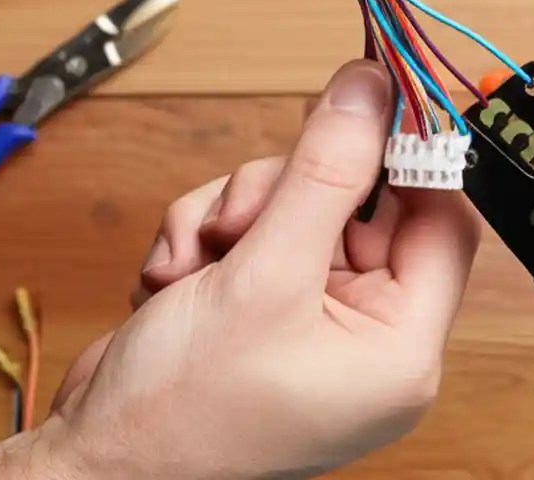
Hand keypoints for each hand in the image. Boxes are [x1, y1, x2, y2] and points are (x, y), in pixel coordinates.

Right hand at [0, 60, 477, 479]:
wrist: (91, 464)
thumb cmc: (181, 414)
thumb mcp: (263, 275)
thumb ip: (325, 172)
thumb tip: (372, 91)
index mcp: (400, 347)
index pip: (441, 218)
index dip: (407, 155)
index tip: (370, 100)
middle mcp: (367, 336)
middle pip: (361, 205)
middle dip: (291, 192)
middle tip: (244, 211)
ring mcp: (312, 321)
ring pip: (299, 209)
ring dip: (237, 213)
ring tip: (196, 257)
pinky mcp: (263, 309)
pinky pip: (257, 235)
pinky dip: (210, 239)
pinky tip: (175, 277)